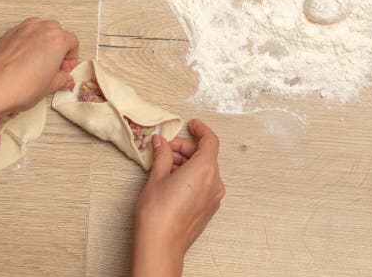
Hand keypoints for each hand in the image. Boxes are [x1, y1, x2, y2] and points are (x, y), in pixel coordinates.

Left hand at [0, 18, 78, 114]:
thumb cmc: (21, 86)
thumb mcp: (49, 86)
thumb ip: (61, 79)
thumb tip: (65, 79)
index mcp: (56, 40)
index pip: (72, 42)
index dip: (71, 58)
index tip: (64, 70)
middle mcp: (40, 29)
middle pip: (56, 31)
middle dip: (58, 47)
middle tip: (53, 66)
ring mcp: (22, 29)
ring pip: (39, 29)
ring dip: (42, 41)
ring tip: (37, 61)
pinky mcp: (7, 34)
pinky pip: (22, 34)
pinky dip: (26, 42)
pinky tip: (21, 61)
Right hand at [132, 120, 224, 276]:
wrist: (161, 245)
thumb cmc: (158, 214)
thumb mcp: (157, 176)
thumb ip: (162, 155)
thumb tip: (161, 142)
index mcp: (204, 170)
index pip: (210, 141)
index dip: (200, 130)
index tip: (191, 125)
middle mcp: (214, 183)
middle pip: (205, 155)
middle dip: (185, 148)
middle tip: (165, 148)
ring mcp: (213, 198)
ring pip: (204, 170)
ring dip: (187, 162)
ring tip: (164, 165)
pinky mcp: (208, 209)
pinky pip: (203, 184)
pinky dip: (190, 175)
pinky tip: (171, 179)